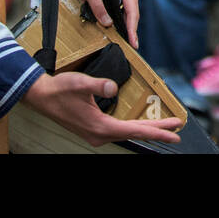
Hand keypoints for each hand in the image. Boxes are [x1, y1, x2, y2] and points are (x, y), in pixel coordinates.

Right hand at [22, 70, 182, 145]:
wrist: (41, 96)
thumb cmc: (59, 90)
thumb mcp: (80, 83)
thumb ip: (98, 85)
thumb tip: (113, 87)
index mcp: (100, 126)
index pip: (135, 130)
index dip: (157, 131)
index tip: (174, 132)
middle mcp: (99, 134)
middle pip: (135, 133)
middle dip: (157, 131)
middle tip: (176, 129)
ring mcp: (96, 134)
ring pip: (127, 133)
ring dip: (146, 130)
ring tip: (163, 126)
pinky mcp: (93, 130)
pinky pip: (119, 131)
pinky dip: (133, 128)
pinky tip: (139, 125)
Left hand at [71, 0, 140, 47]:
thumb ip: (99, 6)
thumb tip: (108, 22)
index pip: (132, 11)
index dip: (132, 28)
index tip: (133, 41)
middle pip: (133, 14)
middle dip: (131, 30)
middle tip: (132, 45)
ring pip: (129, 13)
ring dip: (127, 26)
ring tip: (127, 40)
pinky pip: (123, 11)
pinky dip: (122, 21)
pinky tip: (119, 30)